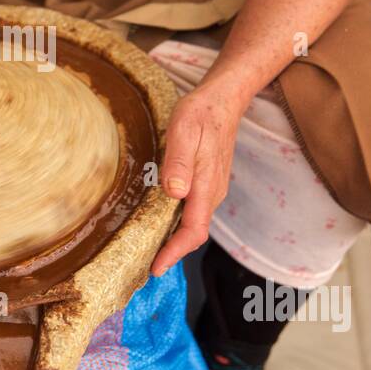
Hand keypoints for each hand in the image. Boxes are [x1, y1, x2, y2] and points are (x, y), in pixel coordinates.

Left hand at [150, 83, 242, 276]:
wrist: (222, 101)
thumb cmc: (201, 114)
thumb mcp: (184, 132)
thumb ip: (178, 163)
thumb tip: (175, 193)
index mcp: (206, 186)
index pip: (193, 230)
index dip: (175, 252)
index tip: (156, 268)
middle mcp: (212, 192)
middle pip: (194, 233)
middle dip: (173, 253)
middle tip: (148, 267)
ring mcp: (212, 188)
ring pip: (194, 223)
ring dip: (175, 240)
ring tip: (152, 251)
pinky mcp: (208, 182)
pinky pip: (194, 211)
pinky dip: (179, 224)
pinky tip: (163, 223)